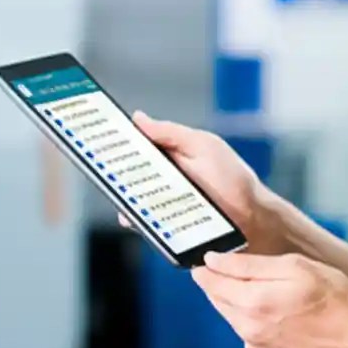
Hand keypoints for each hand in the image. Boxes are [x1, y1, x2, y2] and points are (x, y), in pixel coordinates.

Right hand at [118, 111, 288, 254]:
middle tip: (103, 171)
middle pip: (125, 178)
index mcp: (167, 156)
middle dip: (111, 175)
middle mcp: (161, 181)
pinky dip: (139, 223)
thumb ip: (171, 133)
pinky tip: (137, 220)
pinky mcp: (166, 229)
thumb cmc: (233, 177)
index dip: (113, 145)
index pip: (132, 149)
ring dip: (124, 201)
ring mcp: (162, 206)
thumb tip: (138, 118)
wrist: (254, 218)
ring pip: (131, 203)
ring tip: (122, 198)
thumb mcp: (203, 146)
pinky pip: (146, 226)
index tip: (93, 140)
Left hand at [192, 251, 347, 347]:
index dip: (206, 267)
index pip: (210, 282)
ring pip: (235, 319)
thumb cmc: (333, 297)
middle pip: (219, 301)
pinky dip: (258, 323)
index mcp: (252, 303)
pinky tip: (283, 315)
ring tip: (272, 291)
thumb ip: (248, 264)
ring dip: (242, 303)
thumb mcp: (294, 266)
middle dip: (224, 283)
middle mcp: (248, 330)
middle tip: (241, 269)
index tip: (207, 258)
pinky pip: (252, 336)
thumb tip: (212, 261)